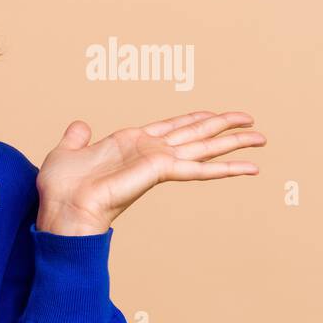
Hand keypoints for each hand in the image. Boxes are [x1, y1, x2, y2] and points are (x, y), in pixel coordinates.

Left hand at [34, 111, 266, 234]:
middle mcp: (149, 153)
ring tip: (262, 138)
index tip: (215, 113)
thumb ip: (77, 138)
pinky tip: (250, 167)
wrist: (61, 209)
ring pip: (204, 147)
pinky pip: (198, 168)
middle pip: (195, 134)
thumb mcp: (66, 152)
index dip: (193, 119)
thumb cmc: (60, 188)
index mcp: (130, 144)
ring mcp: (157, 163)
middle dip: (223, 126)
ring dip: (234, 142)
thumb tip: (80, 125)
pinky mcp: (159, 171)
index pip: (170, 127)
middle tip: (252, 120)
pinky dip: (226, 168)